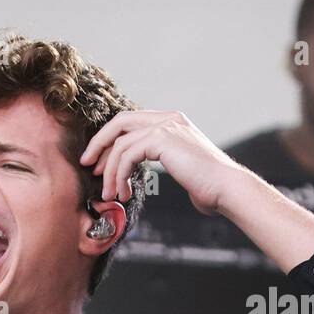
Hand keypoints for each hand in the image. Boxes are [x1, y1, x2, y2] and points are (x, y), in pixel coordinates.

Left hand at [79, 110, 243, 215]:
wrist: (226, 188)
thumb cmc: (206, 185)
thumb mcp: (179, 166)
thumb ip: (159, 159)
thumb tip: (136, 173)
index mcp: (171, 121)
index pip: (129, 121)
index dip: (109, 141)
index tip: (97, 163)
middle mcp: (168, 118)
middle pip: (119, 122)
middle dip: (99, 145)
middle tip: (88, 167)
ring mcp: (166, 125)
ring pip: (120, 143)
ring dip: (110, 172)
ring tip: (109, 195)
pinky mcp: (163, 138)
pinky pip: (127, 154)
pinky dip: (119, 175)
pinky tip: (123, 193)